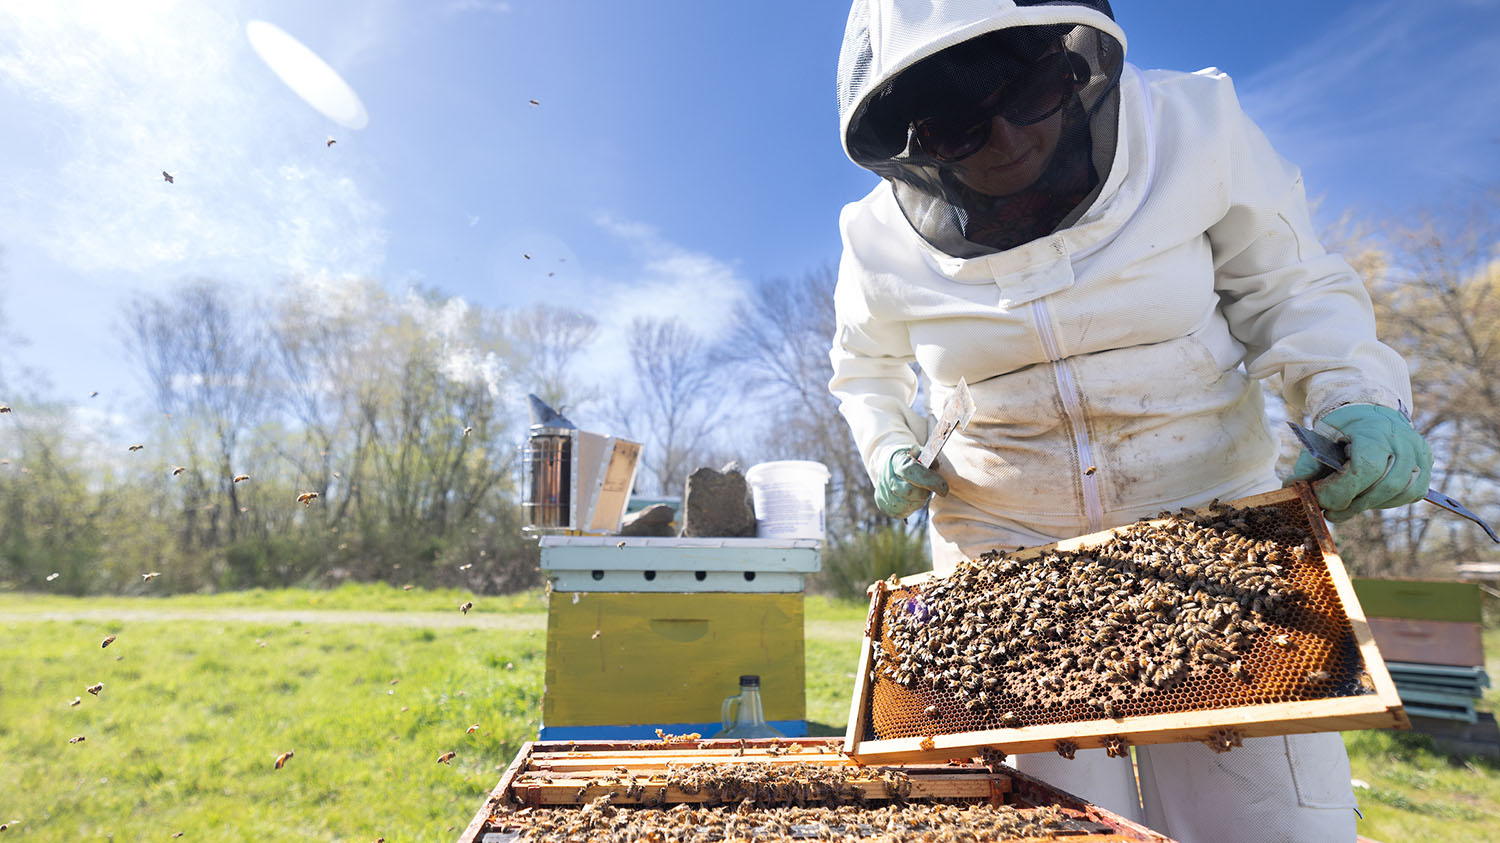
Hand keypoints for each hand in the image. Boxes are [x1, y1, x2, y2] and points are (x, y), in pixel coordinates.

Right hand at [875, 446, 949, 518]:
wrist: (889, 464)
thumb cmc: (910, 458)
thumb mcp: (920, 451)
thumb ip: (929, 458)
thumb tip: (934, 469)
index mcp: (896, 461)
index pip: (912, 471)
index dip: (930, 481)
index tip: (944, 489)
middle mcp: (886, 477)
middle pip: (909, 492)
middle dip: (925, 492)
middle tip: (930, 487)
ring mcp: (883, 492)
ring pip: (908, 505)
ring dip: (919, 500)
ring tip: (919, 491)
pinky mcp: (883, 505)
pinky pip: (902, 513)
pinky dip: (912, 508)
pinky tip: (913, 498)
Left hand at [1286, 404, 1431, 521]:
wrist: (1369, 412)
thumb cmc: (1341, 429)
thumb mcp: (1319, 440)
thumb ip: (1307, 465)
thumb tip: (1293, 488)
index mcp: (1375, 431)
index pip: (1365, 469)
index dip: (1341, 491)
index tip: (1320, 500)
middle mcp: (1403, 441)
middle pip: (1385, 486)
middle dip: (1354, 504)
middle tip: (1331, 511)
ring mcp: (1419, 452)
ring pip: (1401, 493)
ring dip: (1371, 505)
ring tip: (1348, 505)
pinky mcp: (1426, 465)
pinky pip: (1412, 493)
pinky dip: (1389, 501)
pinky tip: (1368, 498)